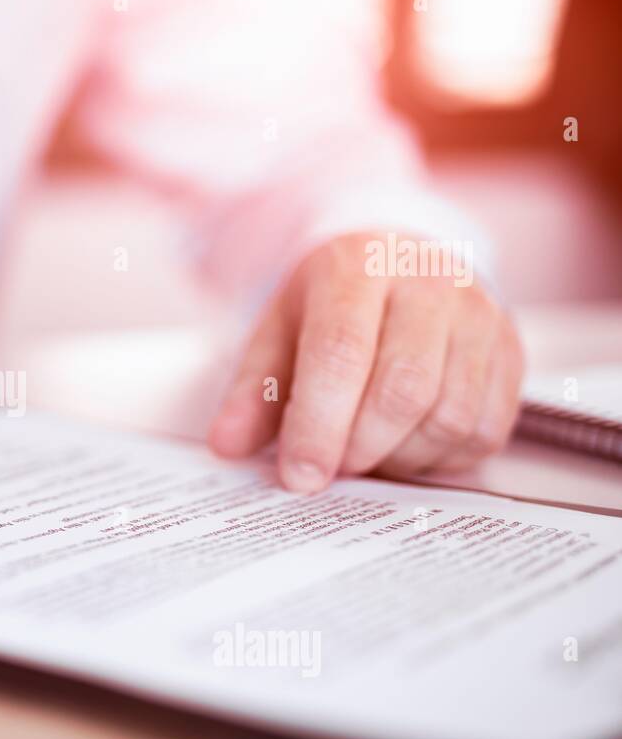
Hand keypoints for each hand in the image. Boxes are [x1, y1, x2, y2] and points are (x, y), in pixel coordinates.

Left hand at [208, 232, 523, 491]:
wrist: (398, 262)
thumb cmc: (329, 307)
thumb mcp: (278, 333)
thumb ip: (254, 390)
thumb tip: (226, 445)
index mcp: (358, 269)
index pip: (341, 353)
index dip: (318, 425)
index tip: (298, 476)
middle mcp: (430, 284)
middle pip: (403, 390)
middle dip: (359, 447)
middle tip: (331, 467)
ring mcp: (480, 316)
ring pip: (450, 416)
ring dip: (400, 456)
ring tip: (366, 450)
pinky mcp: (512, 351)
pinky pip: (486, 429)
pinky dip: (442, 456)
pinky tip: (407, 444)